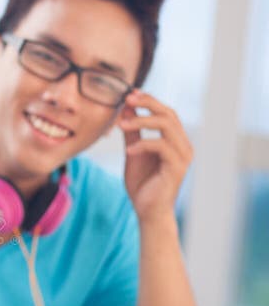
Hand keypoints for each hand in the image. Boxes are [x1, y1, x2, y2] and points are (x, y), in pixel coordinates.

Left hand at [119, 90, 192, 224]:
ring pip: (167, 127)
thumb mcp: (133, 153)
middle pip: (169, 114)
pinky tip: (128, 151)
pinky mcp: (178, 168)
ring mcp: (183, 156)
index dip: (149, 101)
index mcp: (175, 140)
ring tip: (121, 125)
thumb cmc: (142, 184)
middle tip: (126, 100)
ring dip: (142, 122)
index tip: (130, 93)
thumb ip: (132, 133)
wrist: (148, 212)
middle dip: (147, 104)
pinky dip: (143, 145)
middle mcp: (183, 145)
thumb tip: (126, 109)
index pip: (166, 112)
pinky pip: (162, 147)